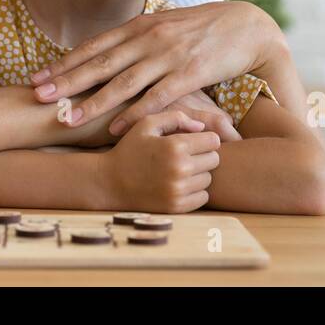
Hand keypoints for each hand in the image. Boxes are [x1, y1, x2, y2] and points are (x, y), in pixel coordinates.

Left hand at [29, 0, 285, 136]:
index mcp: (141, 26)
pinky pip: (157, 97)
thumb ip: (138, 38)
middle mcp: (149, 39)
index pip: (95, 47)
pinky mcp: (190, 74)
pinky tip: (115, 127)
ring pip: (123, 82)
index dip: (64, 63)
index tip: (38, 77)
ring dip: (92, 102)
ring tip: (67, 119)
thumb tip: (110, 51)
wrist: (248, 26)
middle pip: (100, 63)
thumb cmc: (204, 28)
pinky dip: (134, 113)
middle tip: (37, 96)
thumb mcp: (166, 25)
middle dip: (66, 80)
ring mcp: (169, 56)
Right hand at [98, 109, 220, 212]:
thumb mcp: (147, 124)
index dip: (204, 139)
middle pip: (214, 160)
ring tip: (180, 170)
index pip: (214, 141)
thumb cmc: (130, 149)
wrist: (109, 182)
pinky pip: (202, 197)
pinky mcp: (177, 207)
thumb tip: (202, 128)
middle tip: (186, 156)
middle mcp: (180, 169)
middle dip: (203, 155)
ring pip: (208, 179)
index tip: (192, 141)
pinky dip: (195, 191)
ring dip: (198, 174)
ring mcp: (179, 190)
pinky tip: (179, 185)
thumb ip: (176, 118)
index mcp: (175, 145)